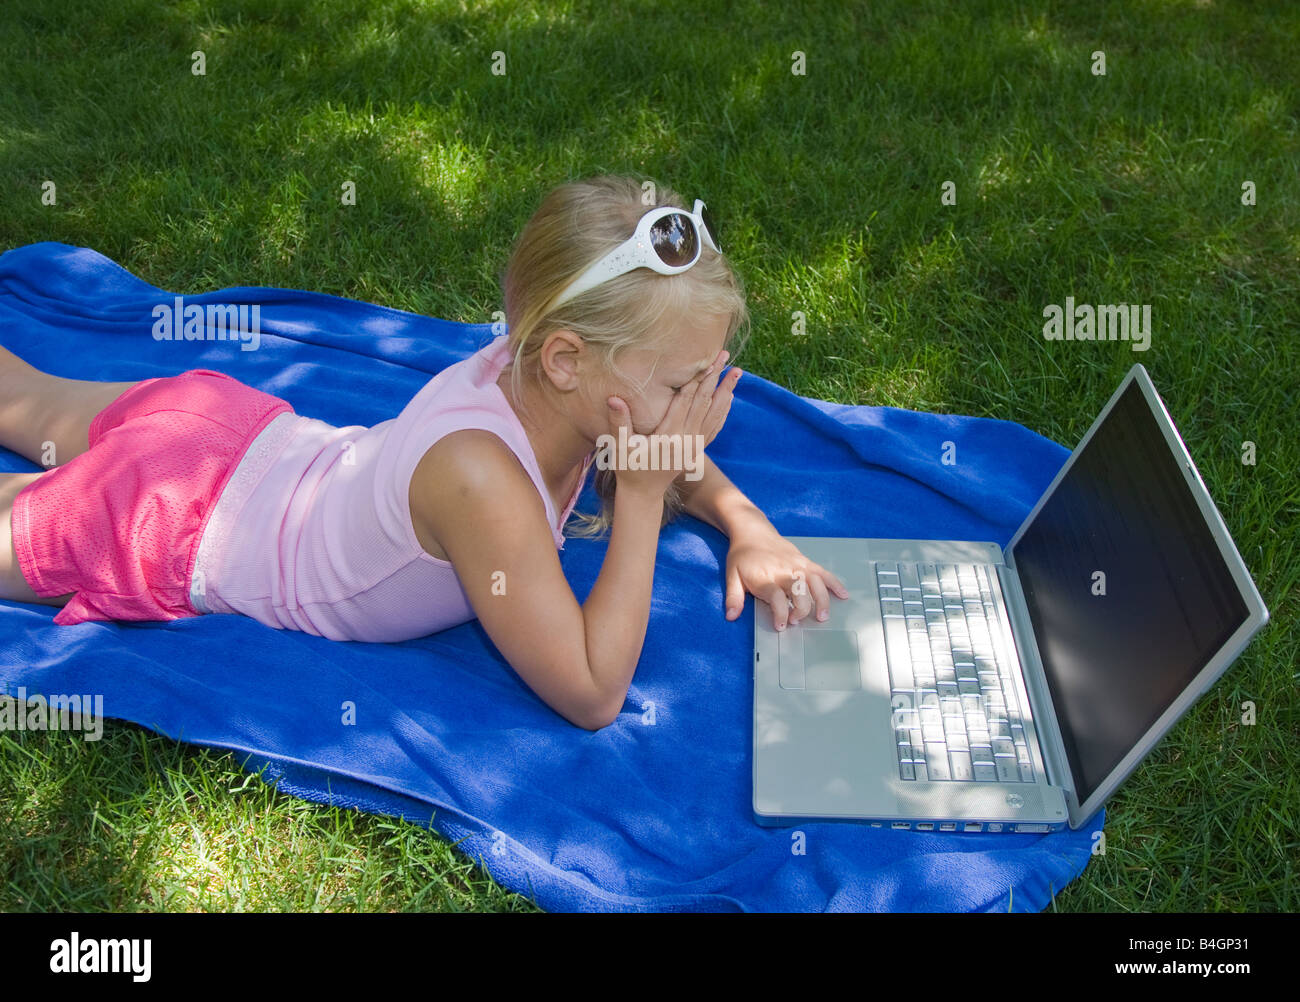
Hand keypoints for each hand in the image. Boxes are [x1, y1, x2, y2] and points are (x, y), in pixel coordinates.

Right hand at [604, 348, 739, 499]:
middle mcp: (686, 440)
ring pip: (714, 414)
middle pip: (704, 402)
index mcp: (668, 436)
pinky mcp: (697, 450)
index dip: (696, 380)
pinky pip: (714, 427)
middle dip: (715, 377)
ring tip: (736, 372)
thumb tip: (614, 398)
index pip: (685, 401)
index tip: (706, 361)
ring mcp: (694, 446)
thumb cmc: (628, 468)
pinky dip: (723, 411)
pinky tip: (729, 397)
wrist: (643, 494)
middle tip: (724, 355)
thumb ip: (619, 421)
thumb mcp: (620, 446)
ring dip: (726, 391)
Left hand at [724, 523, 848, 628]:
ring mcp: (797, 565)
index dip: (781, 615)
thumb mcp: (731, 576)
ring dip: (822, 600)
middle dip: (802, 610)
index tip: (780, 626)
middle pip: (800, 592)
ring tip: (823, 616)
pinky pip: (823, 573)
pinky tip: (843, 595)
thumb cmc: (742, 555)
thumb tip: (730, 616)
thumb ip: (733, 598)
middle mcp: (784, 571)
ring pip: (816, 583)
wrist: (752, 531)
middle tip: (796, 621)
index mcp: (766, 578)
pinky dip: (835, 583)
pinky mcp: (805, 561)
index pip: (777, 600)